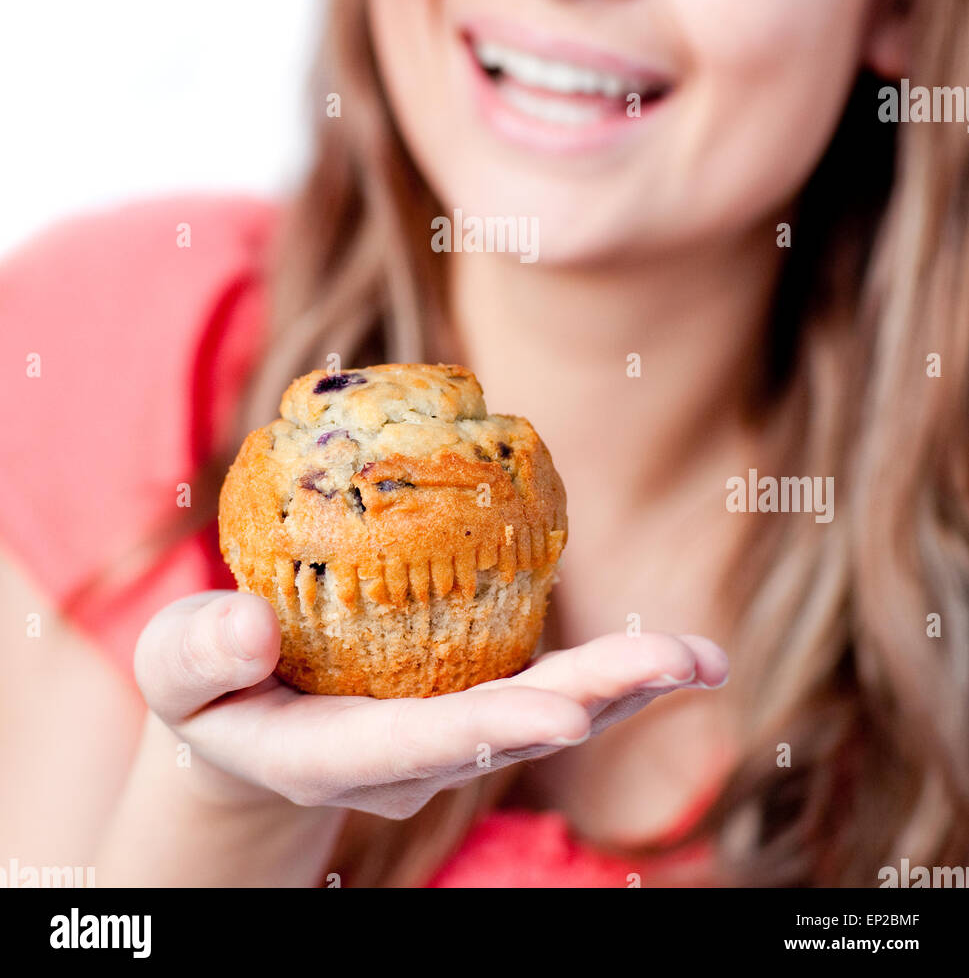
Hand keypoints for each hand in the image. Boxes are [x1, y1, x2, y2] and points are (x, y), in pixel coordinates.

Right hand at [134, 590, 728, 819]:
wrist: (244, 727)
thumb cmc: (208, 691)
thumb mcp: (176, 672)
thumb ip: (197, 654)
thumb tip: (249, 625)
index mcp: (333, 752)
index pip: (416, 746)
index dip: (488, 728)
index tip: (560, 713)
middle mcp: (408, 756)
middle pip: (508, 731)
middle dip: (594, 698)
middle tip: (676, 663)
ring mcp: (448, 732)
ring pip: (546, 711)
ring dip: (626, 686)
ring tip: (704, 657)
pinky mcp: (471, 699)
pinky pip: (550, 687)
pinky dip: (616, 675)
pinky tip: (680, 654)